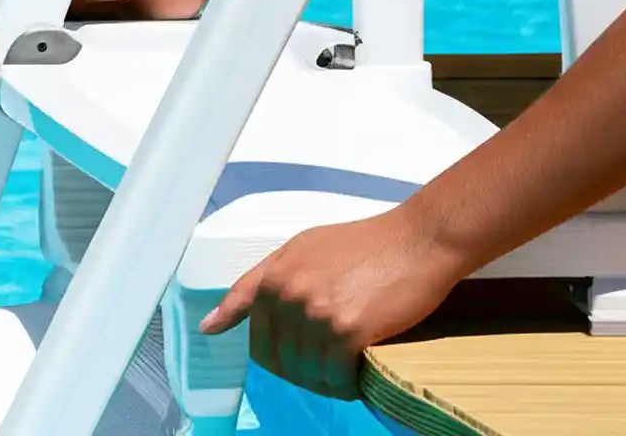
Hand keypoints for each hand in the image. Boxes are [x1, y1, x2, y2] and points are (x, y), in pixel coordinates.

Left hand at [198, 209, 466, 399]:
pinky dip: (348, 385)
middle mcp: (288, 295)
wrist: (418, 240)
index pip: (257, 341)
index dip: (277, 359)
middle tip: (331, 368)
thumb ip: (254, 287)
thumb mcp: (298, 251)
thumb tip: (207, 326)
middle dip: (305, 373)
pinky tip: (359, 378)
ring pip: (309, 373)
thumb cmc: (363, 244)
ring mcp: (316, 312)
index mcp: (272, 277)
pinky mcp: (348, 330)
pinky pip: (337, 377)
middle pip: (283, 362)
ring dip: (328, 382)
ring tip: (347, 372)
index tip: (291, 365)